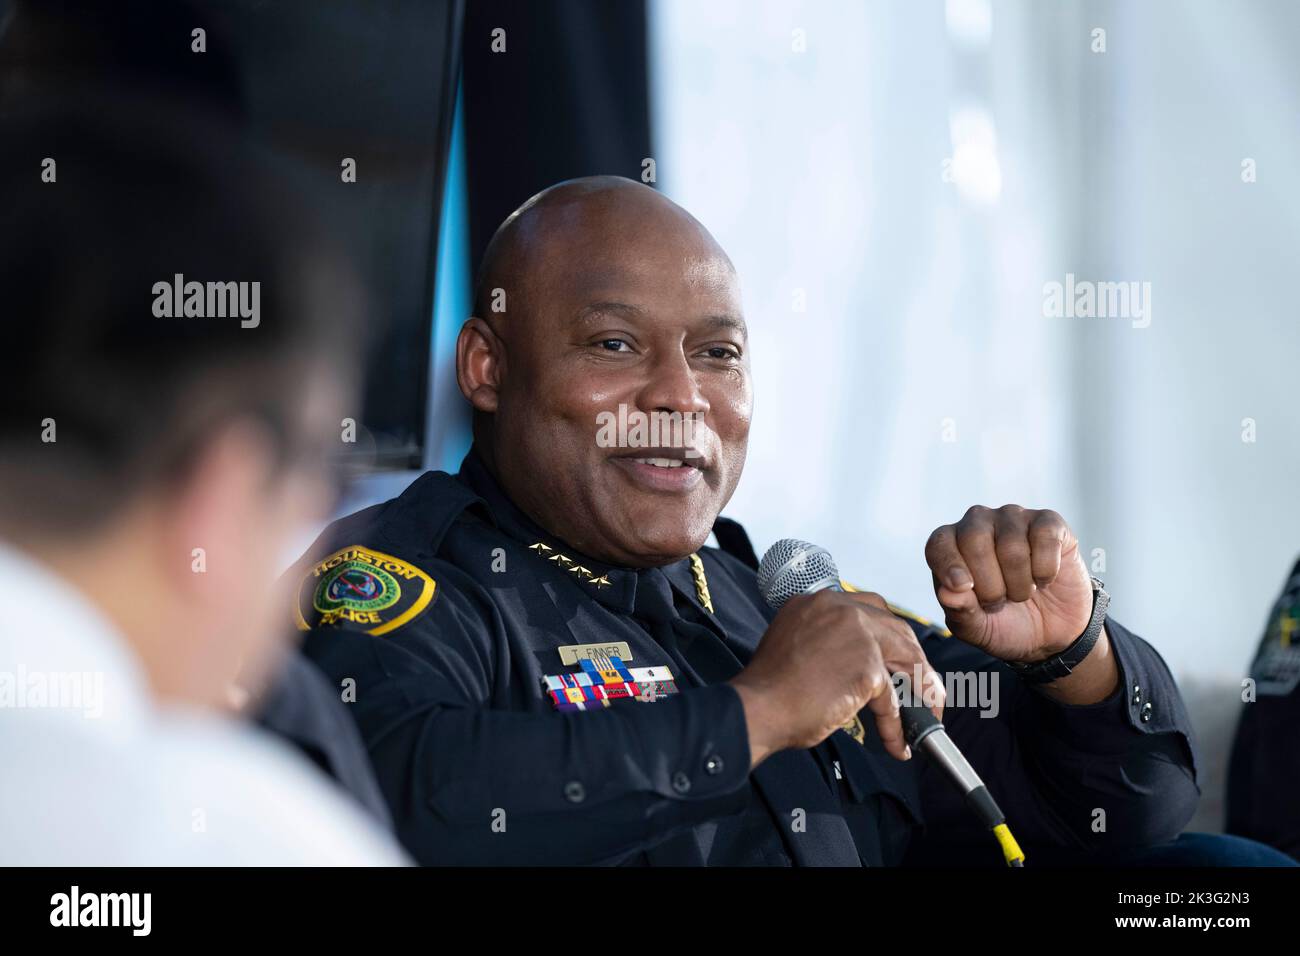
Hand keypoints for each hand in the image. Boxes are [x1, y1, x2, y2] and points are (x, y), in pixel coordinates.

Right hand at [728, 589, 945, 767]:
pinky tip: (895, 742)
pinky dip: (895, 725)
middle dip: (913, 664)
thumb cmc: (769, 688)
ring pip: (905, 660)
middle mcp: (840, 608)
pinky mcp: (867, 666)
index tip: (900, 661)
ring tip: (922, 719)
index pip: (871, 610)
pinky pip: (891, 700)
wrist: (756, 707)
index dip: (890, 637)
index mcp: (820, 600)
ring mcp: (856, 633)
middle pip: (896, 630)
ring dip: (919, 692)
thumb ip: (828, 643)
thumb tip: (865, 667)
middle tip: (922, 693)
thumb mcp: (797, 645)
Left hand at [924, 505, 1092, 662]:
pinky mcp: (1048, 522)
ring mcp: (1013, 518)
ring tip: (1022, 593)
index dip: (949, 566)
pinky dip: (1046, 570)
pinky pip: (1045, 537)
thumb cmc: (1004, 623)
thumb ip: (959, 612)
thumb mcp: (977, 629)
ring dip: (1020, 583)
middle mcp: (978, 523)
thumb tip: (947, 593)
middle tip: (999, 601)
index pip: (939, 544)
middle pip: (974, 540)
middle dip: (989, 584)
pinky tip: (1043, 579)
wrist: (1051, 632)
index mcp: (951, 544)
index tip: (963, 588)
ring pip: (1012, 545)